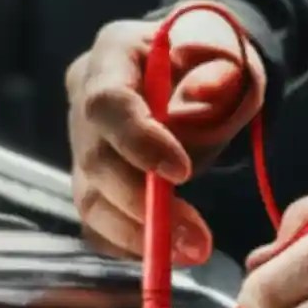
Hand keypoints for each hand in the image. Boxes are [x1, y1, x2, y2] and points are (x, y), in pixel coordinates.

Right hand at [66, 0, 266, 264]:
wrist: (199, 74)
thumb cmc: (212, 61)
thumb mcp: (225, 55)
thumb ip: (216, 75)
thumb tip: (202, 97)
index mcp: (111, 54)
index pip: (106, 103)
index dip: (136, 142)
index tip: (181, 174)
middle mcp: (83, 100)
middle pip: (94, 161)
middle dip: (141, 206)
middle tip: (195, 241)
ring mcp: (81, 144)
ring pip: (91, 200)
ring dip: (137, 235)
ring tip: (191, 252)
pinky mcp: (91, 181)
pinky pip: (97, 223)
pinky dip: (130, 245)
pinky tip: (168, 253)